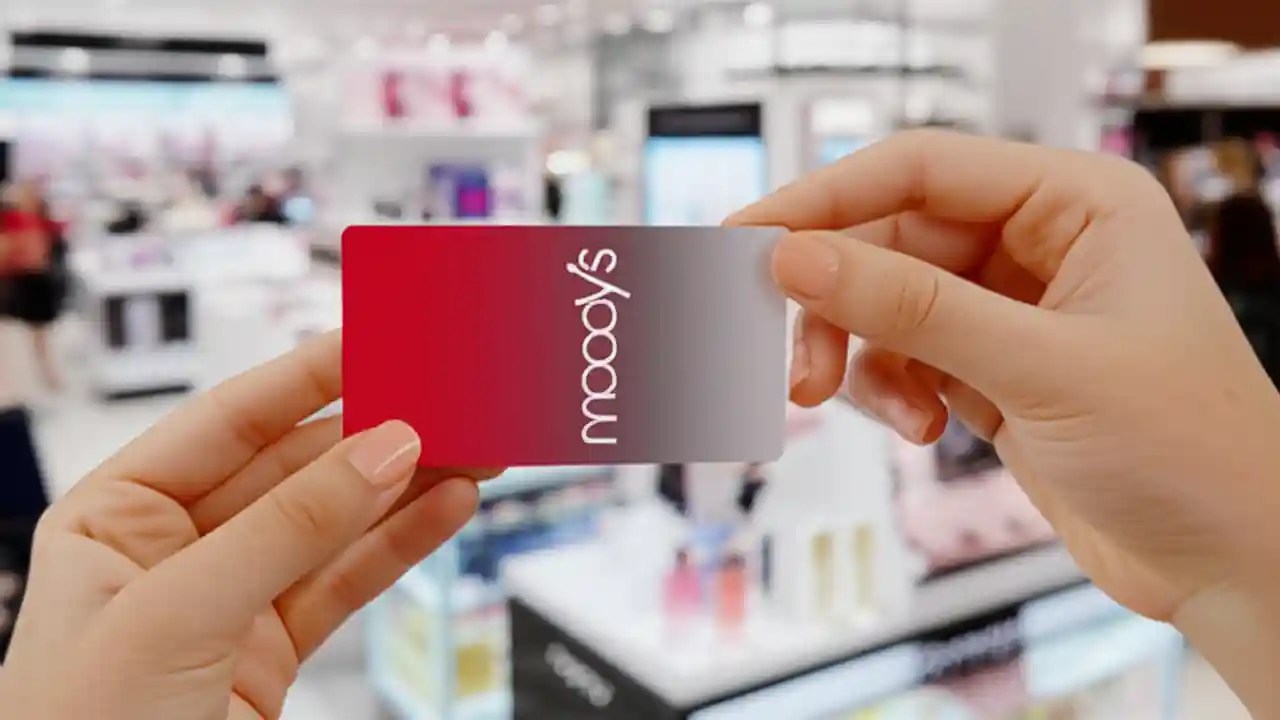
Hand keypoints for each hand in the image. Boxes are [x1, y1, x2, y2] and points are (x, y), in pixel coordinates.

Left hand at [0, 331, 501, 719]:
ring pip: (336, 524)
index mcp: (118, 514)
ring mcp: (229, 599)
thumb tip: (383, 448)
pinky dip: (403, 545)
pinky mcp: (272, 651)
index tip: (386, 341)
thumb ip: (288, 527)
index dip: (313, 376)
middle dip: (381, 434)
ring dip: (409, 485)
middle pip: (300, 468)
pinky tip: (449, 506)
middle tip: (455, 401)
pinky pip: (348, 582)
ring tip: (478, 445)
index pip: (233, 420)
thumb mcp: (179, 613)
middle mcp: (175, 548)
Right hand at [731, 130, 1279, 714]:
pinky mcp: (994, 369)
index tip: (747, 238)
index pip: (919, 170)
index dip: (822, 201)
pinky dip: (890, 392)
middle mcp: (1041, 243)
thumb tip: (797, 257)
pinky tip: (924, 428)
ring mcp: (1013, 309)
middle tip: (788, 356)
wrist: (1233, 562)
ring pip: (886, 302)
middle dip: (833, 301)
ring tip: (836, 400)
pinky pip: (904, 357)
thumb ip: (912, 308)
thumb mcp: (1039, 367)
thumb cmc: (1191, 450)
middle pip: (888, 239)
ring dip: (854, 353)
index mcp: (1076, 202)